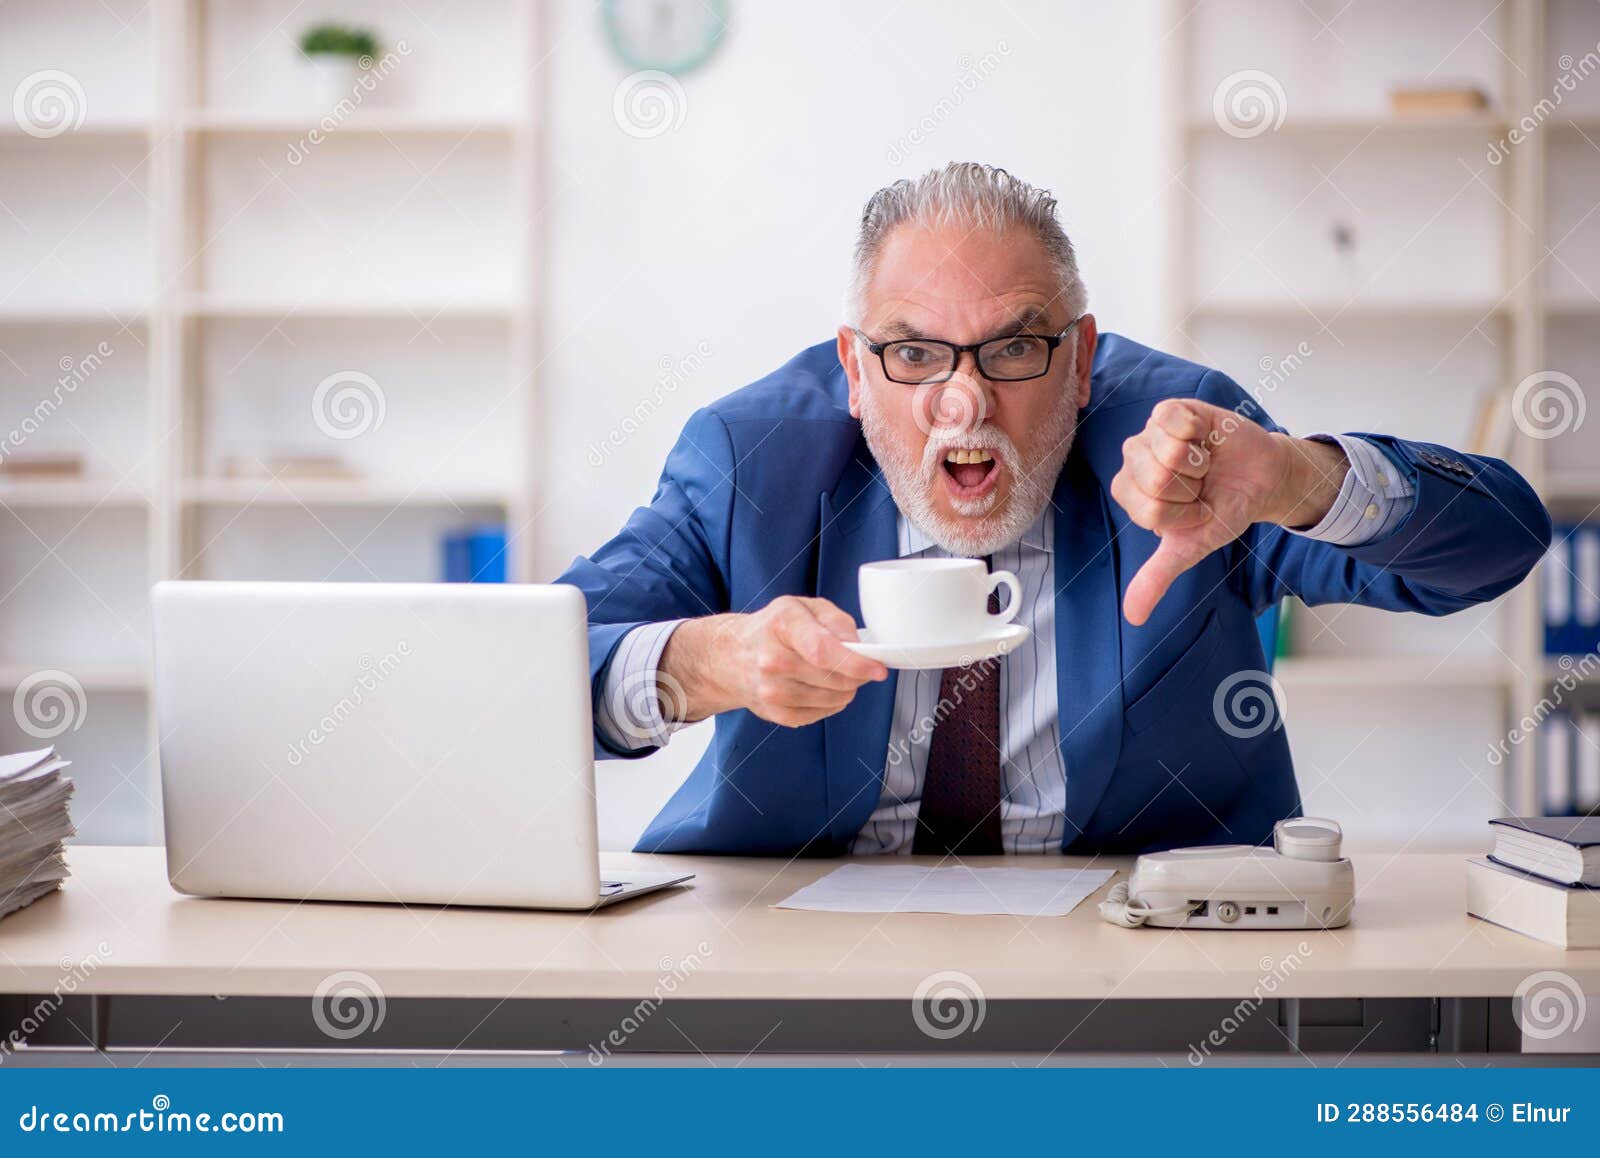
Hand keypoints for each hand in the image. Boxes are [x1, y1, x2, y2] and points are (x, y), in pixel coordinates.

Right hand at [660, 596, 888, 727]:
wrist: (731, 657)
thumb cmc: (773, 629)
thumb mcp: (802, 607)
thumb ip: (835, 620)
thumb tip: (858, 645)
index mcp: (781, 625)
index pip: (824, 651)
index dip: (857, 663)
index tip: (878, 669)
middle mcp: (772, 660)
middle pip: (834, 678)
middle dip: (856, 674)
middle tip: (856, 665)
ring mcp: (771, 691)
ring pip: (833, 699)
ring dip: (845, 689)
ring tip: (833, 674)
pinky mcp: (775, 713)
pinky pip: (821, 714)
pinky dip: (830, 703)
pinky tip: (818, 688)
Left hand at [1110, 399, 1347, 625]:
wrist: (1260, 479)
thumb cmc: (1222, 509)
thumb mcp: (1191, 547)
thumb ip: (1158, 576)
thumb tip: (1134, 617)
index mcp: (1129, 494)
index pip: (1150, 510)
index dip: (1183, 514)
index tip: (1193, 510)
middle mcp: (1132, 461)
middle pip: (1158, 481)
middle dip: (1193, 489)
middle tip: (1201, 485)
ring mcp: (1149, 432)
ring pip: (1170, 452)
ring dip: (1200, 463)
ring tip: (1204, 463)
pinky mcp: (1170, 410)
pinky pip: (1176, 421)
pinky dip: (1201, 433)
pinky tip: (1206, 439)